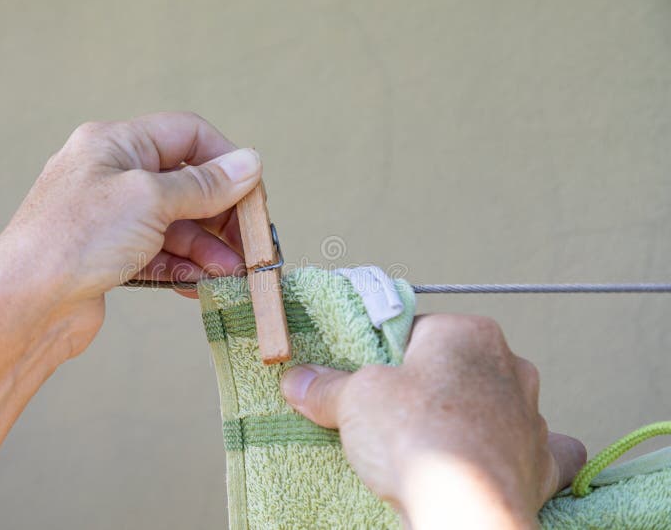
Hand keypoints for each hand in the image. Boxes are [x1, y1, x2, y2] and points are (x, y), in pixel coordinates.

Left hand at [0, 113, 261, 526]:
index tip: (252, 193)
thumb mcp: (149, 200)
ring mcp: (111, 217)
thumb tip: (250, 163)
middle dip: (221, 214)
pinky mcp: (111, 255)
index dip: (225, 160)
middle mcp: (112, 174)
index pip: (187, 135)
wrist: (24, 306)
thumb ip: (204, 184)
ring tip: (230, 272)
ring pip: (176, 223)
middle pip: (186, 183)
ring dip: (207, 247)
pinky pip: (160, 252)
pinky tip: (203, 284)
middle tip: (249, 242)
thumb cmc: (76, 240)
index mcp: (114, 144)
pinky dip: (184, 266)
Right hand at [280, 314, 585, 528]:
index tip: (367, 378)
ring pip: (494, 405)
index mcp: (467, 333)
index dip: (387, 355)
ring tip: (429, 445)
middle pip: (456, 367)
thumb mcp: (354, 399)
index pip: (419, 330)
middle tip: (390, 413)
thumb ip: (326, 386)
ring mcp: (530, 415)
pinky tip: (495, 461)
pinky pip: (535, 449)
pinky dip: (517, 454)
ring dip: (469, 418)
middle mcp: (509, 366)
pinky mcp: (540, 462)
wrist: (465, 509)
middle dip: (428, 386)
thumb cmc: (418, 437)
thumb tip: (299, 381)